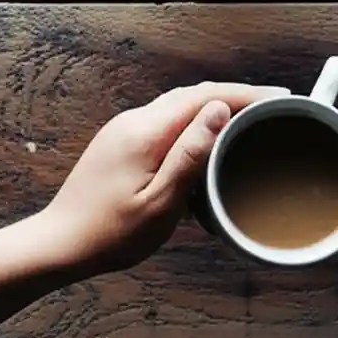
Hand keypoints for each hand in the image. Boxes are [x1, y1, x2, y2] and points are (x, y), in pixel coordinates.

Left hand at [43, 82, 286, 274]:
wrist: (59, 244)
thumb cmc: (110, 233)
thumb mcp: (160, 202)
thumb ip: (191, 155)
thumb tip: (218, 110)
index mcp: (145, 131)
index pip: (202, 96)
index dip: (243, 93)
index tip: (278, 98)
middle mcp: (134, 121)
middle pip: (192, 96)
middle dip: (233, 96)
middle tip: (271, 108)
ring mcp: (124, 130)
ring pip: (178, 108)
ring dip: (213, 109)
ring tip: (247, 122)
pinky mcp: (121, 144)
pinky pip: (165, 123)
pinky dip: (193, 125)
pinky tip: (209, 143)